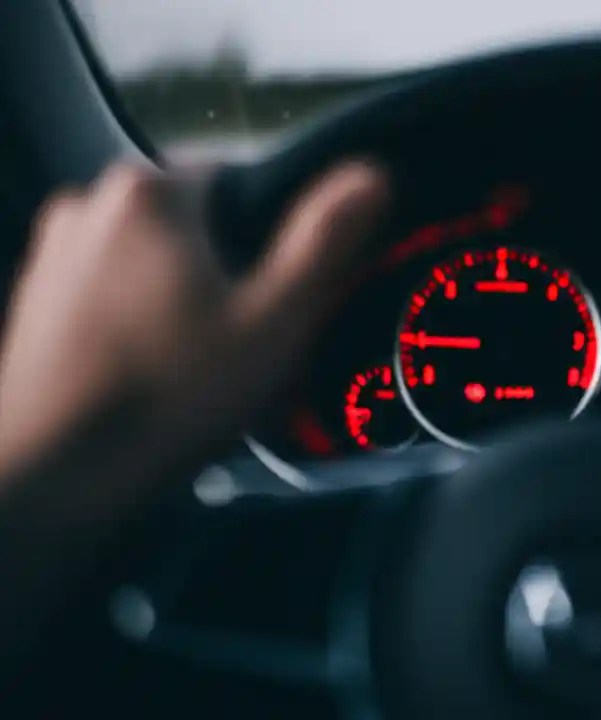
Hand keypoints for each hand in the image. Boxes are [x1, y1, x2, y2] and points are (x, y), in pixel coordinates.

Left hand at [0, 161, 386, 666]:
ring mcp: (53, 254)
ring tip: (199, 370)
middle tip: (244, 346)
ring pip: (155, 262)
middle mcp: (89, 203)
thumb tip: (371, 175)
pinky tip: (154, 378)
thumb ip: (325, 242)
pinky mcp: (35, 302)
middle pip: (199, 224)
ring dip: (184, 301)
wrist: (50, 480)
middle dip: (228, 275)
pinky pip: (114, 295)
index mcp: (151, 192)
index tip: (279, 300)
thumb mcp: (273, 323)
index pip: (243, 181)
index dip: (275, 241)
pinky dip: (141, 325)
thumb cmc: (168, 401)